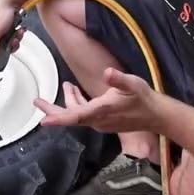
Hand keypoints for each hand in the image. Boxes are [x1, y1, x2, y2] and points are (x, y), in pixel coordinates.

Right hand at [0, 0, 24, 56]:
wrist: (12, 1)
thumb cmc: (1, 13)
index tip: (1, 61)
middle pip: (1, 52)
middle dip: (9, 48)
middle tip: (13, 41)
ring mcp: (2, 34)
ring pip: (9, 45)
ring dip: (16, 40)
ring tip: (18, 33)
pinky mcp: (9, 31)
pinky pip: (14, 39)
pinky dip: (18, 35)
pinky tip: (19, 30)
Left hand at [33, 68, 159, 133]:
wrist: (156, 116)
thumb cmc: (144, 99)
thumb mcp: (133, 83)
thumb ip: (119, 78)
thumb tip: (107, 72)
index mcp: (101, 111)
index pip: (76, 116)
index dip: (59, 118)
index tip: (44, 121)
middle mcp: (98, 120)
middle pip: (70, 116)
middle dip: (52, 109)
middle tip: (37, 101)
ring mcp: (100, 122)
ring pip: (77, 114)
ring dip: (69, 100)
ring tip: (66, 85)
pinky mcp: (103, 120)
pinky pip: (84, 113)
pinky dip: (78, 102)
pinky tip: (77, 92)